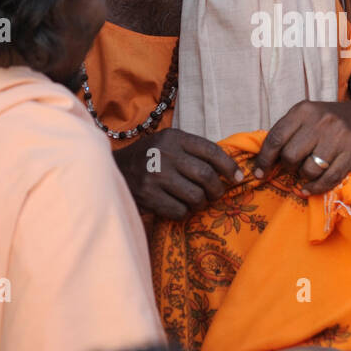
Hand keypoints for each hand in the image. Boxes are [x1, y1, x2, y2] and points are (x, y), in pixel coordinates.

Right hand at [113, 127, 242, 219]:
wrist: (113, 170)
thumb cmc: (148, 158)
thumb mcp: (167, 145)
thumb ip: (193, 152)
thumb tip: (229, 169)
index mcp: (173, 137)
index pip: (211, 150)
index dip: (229, 166)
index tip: (238, 177)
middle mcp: (164, 153)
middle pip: (206, 175)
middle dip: (218, 189)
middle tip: (217, 194)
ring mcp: (155, 175)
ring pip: (196, 196)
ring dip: (201, 203)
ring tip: (196, 201)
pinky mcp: (148, 196)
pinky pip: (179, 210)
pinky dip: (184, 212)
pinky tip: (179, 207)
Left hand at [254, 98, 350, 194]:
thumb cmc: (327, 120)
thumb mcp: (305, 116)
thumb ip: (285, 133)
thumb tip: (262, 164)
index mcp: (303, 110)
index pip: (275, 138)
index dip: (264, 160)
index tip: (259, 173)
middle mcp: (320, 121)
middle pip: (291, 156)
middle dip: (288, 167)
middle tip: (292, 167)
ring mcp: (338, 136)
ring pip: (309, 170)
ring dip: (303, 176)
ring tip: (306, 171)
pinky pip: (329, 179)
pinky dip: (315, 188)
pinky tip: (308, 189)